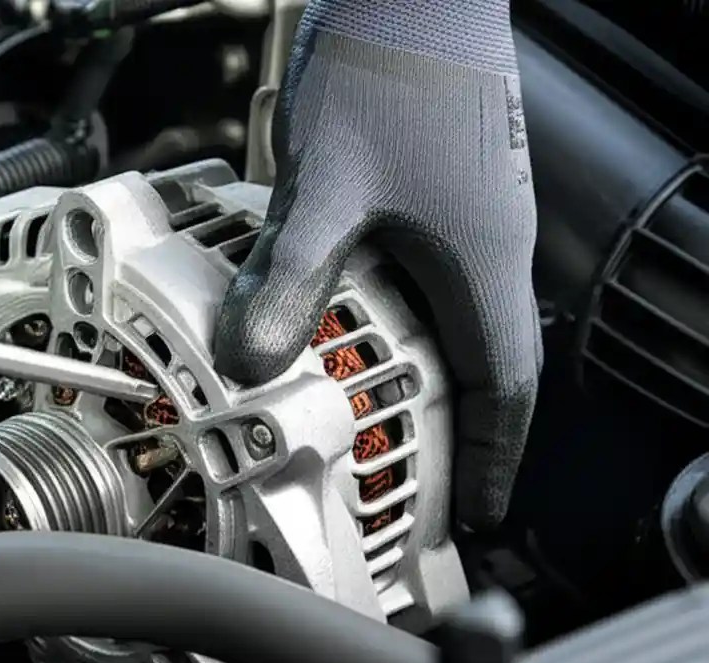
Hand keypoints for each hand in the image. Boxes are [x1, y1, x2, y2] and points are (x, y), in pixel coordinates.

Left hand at [214, 0, 540, 529]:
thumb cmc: (389, 61)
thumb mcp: (326, 183)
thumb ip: (290, 275)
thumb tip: (252, 359)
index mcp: (478, 258)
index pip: (503, 383)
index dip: (491, 455)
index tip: (480, 508)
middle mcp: (485, 239)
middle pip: (486, 356)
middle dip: (461, 426)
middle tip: (427, 474)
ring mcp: (466, 207)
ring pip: (453, 313)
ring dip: (426, 368)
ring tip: (385, 410)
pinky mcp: (437, 179)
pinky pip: (428, 269)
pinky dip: (398, 310)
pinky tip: (352, 311)